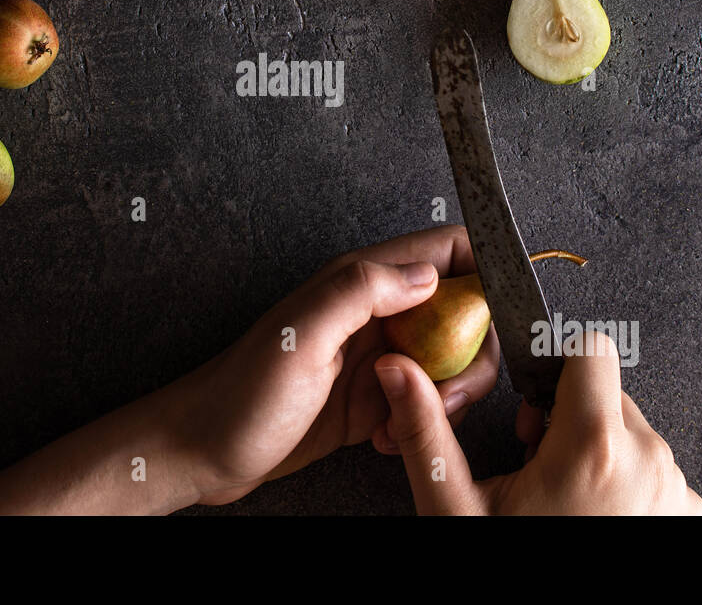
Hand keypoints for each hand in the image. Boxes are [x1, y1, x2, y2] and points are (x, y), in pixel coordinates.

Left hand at [178, 225, 499, 504]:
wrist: (203, 451)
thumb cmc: (240, 395)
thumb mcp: (301, 335)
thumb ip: (361, 291)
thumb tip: (428, 274)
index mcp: (361, 281)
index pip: (448, 249)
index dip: (486, 271)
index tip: (498, 316)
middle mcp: (375, 312)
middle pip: (467, 312)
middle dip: (474, 354)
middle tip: (445, 392)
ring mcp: (377, 356)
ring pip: (452, 360)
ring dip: (448, 395)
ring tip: (406, 421)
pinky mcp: (374, 398)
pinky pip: (426, 401)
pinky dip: (423, 422)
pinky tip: (387, 439)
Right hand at [375, 329, 701, 514]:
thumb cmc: (511, 574)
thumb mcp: (458, 507)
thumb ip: (427, 433)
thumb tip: (396, 373)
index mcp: (591, 445)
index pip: (590, 349)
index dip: (554, 366)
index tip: (533, 406)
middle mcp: (646, 459)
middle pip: (607, 393)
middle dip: (568, 416)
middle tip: (535, 463)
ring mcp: (673, 489)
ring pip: (632, 433)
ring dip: (597, 451)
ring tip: (563, 497)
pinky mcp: (687, 513)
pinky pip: (656, 472)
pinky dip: (626, 483)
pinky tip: (593, 515)